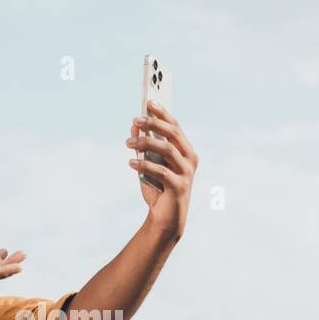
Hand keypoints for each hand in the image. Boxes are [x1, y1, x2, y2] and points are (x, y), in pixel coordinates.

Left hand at [126, 99, 197, 240]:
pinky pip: (162, 171)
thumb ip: (143, 146)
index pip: (175, 127)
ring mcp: (187, 172)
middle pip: (173, 134)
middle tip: (135, 120)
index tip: (149, 100)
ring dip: (146, 143)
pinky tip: (131, 163)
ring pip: (167, 150)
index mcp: (185, 150)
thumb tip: (134, 126)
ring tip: (128, 143)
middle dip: (154, 124)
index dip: (163, 113)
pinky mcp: (180, 187)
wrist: (166, 219)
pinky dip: (145, 165)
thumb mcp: (147, 164)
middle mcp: (190, 158)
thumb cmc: (158, 189)